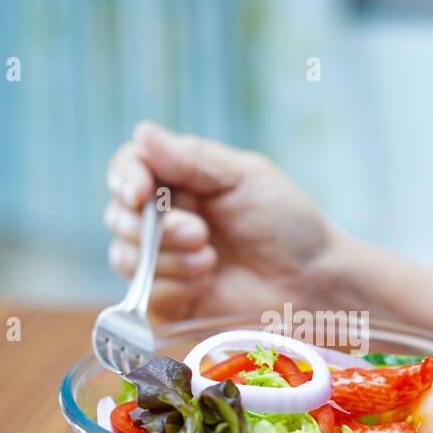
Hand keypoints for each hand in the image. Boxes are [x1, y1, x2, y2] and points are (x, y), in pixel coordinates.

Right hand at [104, 121, 348, 322]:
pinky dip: (173, 287)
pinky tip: (206, 283)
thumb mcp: (245, 177)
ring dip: (167, 259)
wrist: (313, 281)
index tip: (138, 193)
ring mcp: (165, 260)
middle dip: (152, 227)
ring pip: (125, 256)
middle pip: (118, 215)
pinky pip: (145, 293)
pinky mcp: (171, 300)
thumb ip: (191, 159)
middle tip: (200, 233)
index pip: (130, 167)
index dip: (125, 178)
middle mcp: (165, 218)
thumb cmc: (287, 223)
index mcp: (181, 179)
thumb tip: (141, 133)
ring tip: (211, 262)